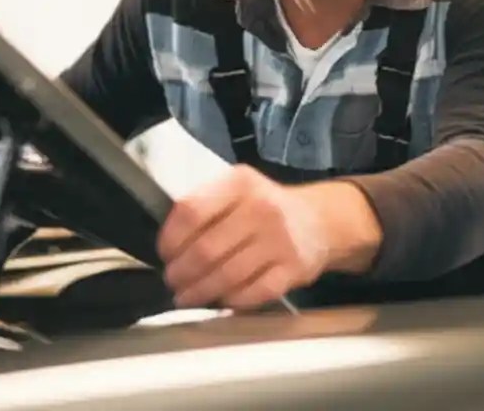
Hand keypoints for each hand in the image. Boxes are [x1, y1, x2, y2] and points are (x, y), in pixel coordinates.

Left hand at [156, 165, 381, 310]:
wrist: (319, 220)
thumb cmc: (265, 207)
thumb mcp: (237, 190)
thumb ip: (206, 206)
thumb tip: (168, 245)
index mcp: (239, 183)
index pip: (191, 211)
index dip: (170, 238)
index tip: (164, 254)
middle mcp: (261, 208)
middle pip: (206, 249)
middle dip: (181, 272)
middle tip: (173, 281)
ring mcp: (280, 240)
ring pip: (227, 275)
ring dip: (200, 292)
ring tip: (187, 297)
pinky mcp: (294, 269)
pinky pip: (254, 293)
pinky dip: (232, 301)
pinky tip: (221, 301)